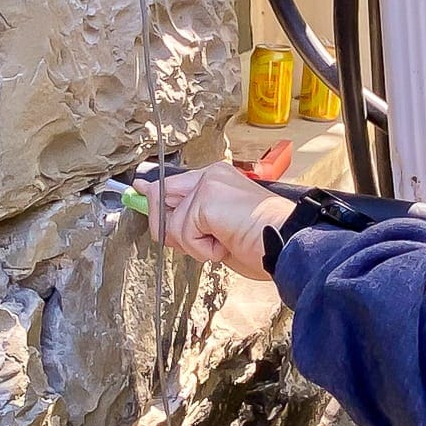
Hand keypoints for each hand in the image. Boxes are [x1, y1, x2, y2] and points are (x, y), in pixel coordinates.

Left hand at [131, 161, 294, 279]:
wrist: (288, 245)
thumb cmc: (263, 243)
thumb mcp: (219, 232)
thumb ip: (192, 222)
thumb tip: (159, 221)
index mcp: (217, 180)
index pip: (173, 184)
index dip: (153, 194)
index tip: (138, 189)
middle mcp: (211, 176)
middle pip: (161, 196)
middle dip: (170, 229)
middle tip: (206, 242)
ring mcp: (208, 185)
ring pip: (172, 223)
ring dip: (195, 246)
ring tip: (225, 243)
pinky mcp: (206, 199)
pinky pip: (183, 232)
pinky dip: (202, 249)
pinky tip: (225, 244)